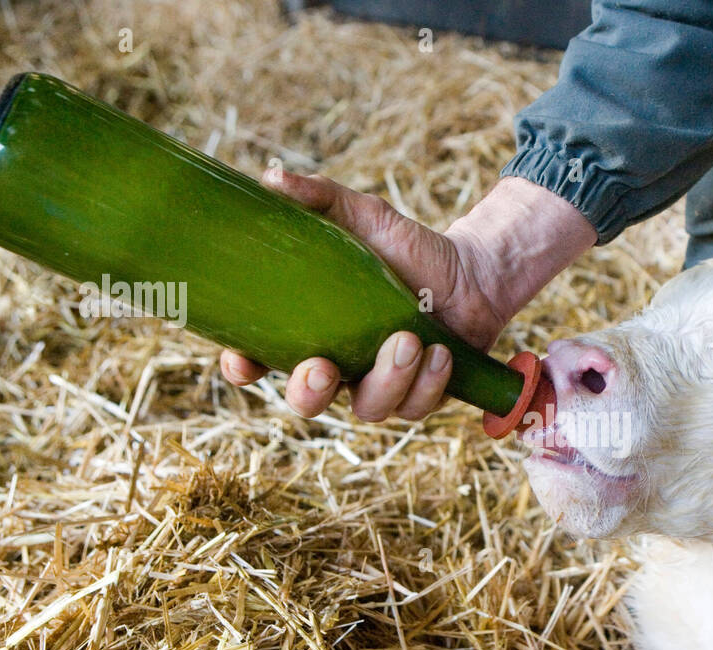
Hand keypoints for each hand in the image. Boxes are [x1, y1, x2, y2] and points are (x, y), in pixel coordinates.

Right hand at [220, 168, 509, 420]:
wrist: (471, 271)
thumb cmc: (407, 248)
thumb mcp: (363, 217)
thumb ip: (319, 198)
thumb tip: (272, 178)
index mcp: (308, 330)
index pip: (258, 359)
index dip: (242, 367)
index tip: (241, 360)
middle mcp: (338, 366)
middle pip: (306, 401)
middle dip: (308, 393)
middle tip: (321, 368)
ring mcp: (379, 386)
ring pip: (368, 408)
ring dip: (387, 377)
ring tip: (409, 339)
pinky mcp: (420, 397)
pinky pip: (416, 406)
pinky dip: (428, 382)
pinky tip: (441, 353)